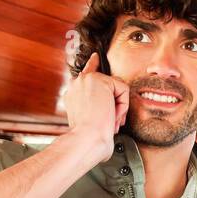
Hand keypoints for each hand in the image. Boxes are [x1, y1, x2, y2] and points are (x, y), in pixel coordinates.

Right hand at [61, 52, 128, 166]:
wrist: (85, 140)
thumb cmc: (89, 139)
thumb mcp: (92, 124)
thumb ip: (98, 111)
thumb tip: (111, 112)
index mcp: (73, 95)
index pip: (85, 74)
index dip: (92, 64)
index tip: (95, 57)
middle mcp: (77, 84)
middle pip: (108, 83)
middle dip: (116, 103)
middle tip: (111, 122)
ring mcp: (85, 80)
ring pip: (116, 88)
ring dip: (119, 106)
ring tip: (110, 120)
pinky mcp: (98, 79)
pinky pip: (122, 89)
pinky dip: (123, 105)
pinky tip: (112, 114)